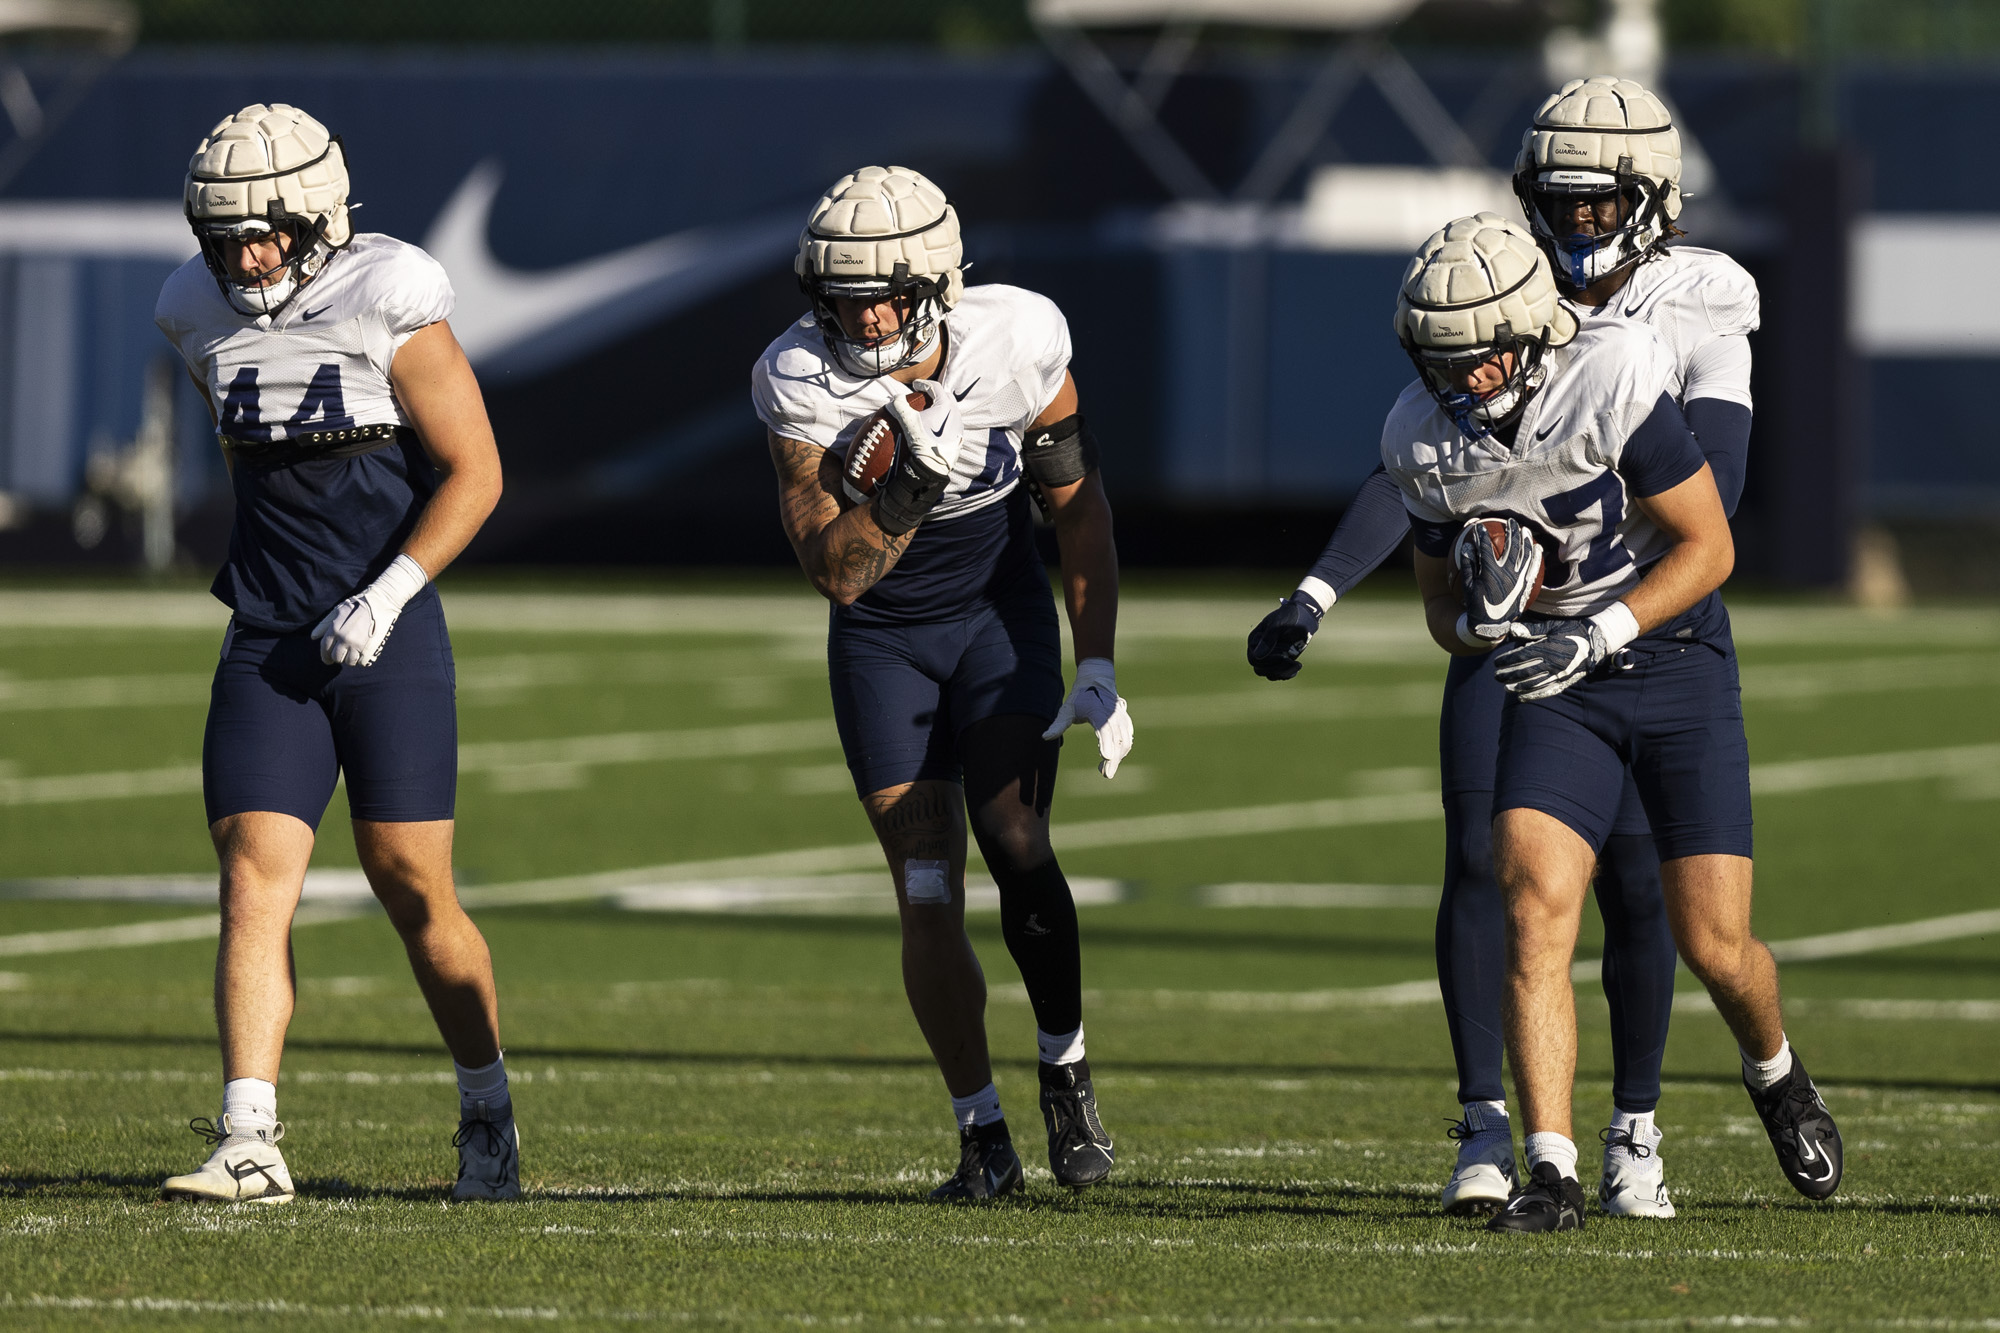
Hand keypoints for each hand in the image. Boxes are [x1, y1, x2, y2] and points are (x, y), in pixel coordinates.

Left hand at [311, 553, 427, 666]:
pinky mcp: (371, 647)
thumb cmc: (357, 605)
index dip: (324, 656)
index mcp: (335, 629)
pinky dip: (360, 660)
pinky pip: (362, 662)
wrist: (380, 603)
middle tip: (341, 656)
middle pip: (336, 658)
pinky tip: (361, 654)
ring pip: (349, 662)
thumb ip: (324, 624)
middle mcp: (345, 638)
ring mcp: (358, 644)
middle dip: (337, 658)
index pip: (325, 648)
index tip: (327, 659)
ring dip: (349, 660)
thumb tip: (314, 637)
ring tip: (352, 654)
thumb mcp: (338, 611)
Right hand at [885, 377, 965, 478]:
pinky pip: (952, 423)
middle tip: (924, 395)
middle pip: (946, 396)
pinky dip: (943, 419)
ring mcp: (959, 426)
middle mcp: (956, 413)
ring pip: (951, 410)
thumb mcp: (907, 421)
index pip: (935, 387)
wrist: (932, 465)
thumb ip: (900, 406)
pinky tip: (935, 426)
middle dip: (935, 393)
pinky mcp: (958, 437)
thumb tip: (896, 398)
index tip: (915, 386)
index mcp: (946, 405)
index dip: (923, 384)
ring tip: (929, 411)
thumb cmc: (921, 440)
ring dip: (940, 407)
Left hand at [1041, 656, 1133, 777]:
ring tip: (1103, 769)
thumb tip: (1044, 737)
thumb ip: (1058, 725)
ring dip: (1118, 757)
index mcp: (1099, 712)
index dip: (1106, 744)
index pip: (1105, 730)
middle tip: (1105, 774)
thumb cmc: (1080, 697)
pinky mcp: (1126, 723)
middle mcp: (1114, 716)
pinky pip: (1127, 740)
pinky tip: (1110, 759)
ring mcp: (1123, 719)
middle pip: (1118, 740)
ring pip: (1125, 742)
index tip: (1106, 758)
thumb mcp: (1067, 709)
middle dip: (1114, 759)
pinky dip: (1121, 752)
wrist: (1097, 681)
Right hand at [1246, 592, 1322, 680]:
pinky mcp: (1280, 662)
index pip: (1254, 659)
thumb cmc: (1288, 617)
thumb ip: (1268, 639)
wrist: (1303, 617)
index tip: (1283, 654)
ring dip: (1283, 671)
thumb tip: (1258, 656)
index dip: (1268, 660)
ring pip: (1270, 674)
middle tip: (1290, 655)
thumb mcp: (1278, 625)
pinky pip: (1279, 675)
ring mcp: (1269, 658)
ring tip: (1296, 663)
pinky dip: (1288, 673)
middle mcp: (1259, 651)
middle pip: (1260, 670)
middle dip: (1276, 666)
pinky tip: (1297, 666)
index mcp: (1254, 640)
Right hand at [1453, 516, 1542, 641]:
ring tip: (1525, 529)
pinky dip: (1536, 555)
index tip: (1479, 526)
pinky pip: (1534, 567)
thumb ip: (1467, 565)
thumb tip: (1467, 546)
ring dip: (1525, 539)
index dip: (1482, 535)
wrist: (1492, 626)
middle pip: (1511, 545)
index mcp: (1490, 571)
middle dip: (1510, 530)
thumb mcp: (1467, 586)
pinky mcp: (1526, 585)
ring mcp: (1519, 578)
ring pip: (1525, 553)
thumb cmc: (1476, 606)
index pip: (1486, 546)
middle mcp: (1507, 572)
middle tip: (1509, 520)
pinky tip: (1537, 547)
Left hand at [1490, 604, 1637, 700]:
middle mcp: (1552, 663)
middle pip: (1524, 672)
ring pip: (1533, 684)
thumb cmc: (1571, 630)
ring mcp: (1559, 674)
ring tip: (1505, 688)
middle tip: (1496, 677)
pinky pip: (1547, 691)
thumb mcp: (1552, 626)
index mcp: (1547, 648)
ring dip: (1517, 687)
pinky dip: (1533, 696)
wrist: (1595, 641)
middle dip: (1508, 675)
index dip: (1506, 661)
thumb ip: (1531, 630)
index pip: (1520, 657)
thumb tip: (1511, 630)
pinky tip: (1522, 697)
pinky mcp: (1565, 682)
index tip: (1496, 663)